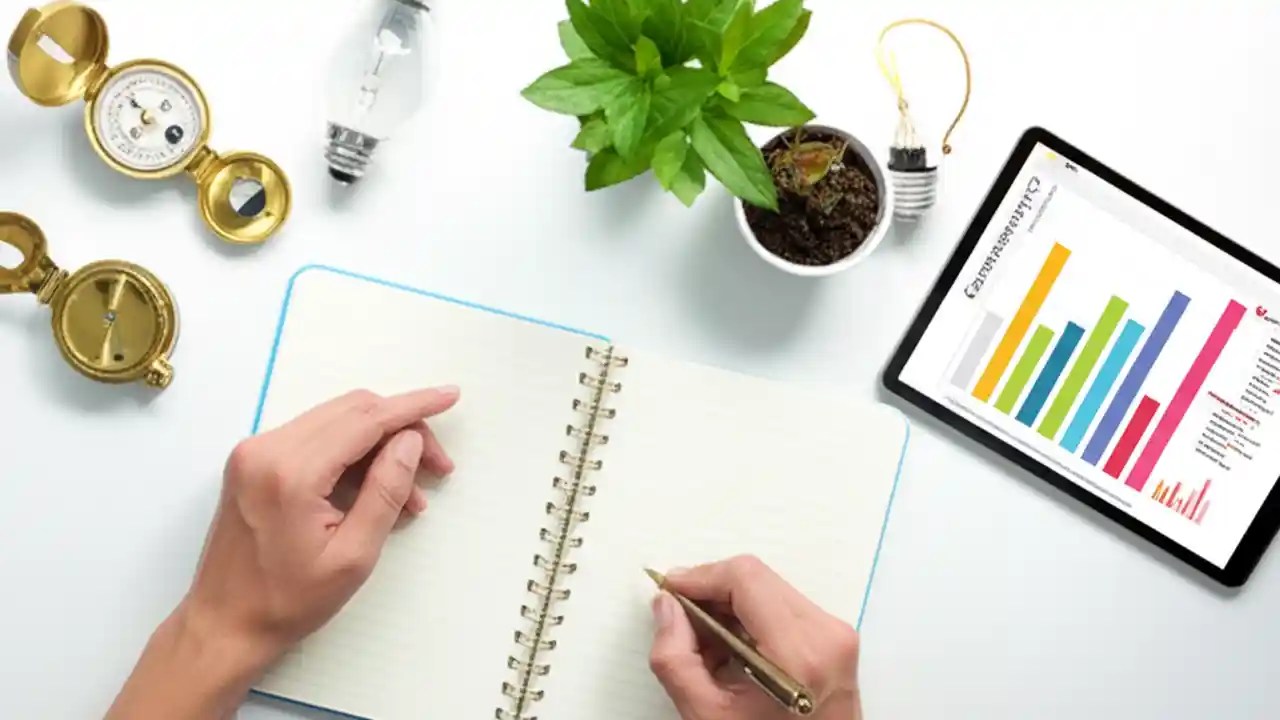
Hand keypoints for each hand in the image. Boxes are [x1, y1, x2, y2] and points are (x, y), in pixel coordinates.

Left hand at [106, 386, 458, 719]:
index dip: (413, 407)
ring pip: (335, 420)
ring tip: (410, 492)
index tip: (450, 397)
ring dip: (379, 441)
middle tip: (438, 467)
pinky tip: (374, 486)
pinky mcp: (252, 460)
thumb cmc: (288, 601)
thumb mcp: (353, 556)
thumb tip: (410, 440)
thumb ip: (385, 491)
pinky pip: (315, 436)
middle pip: (351, 410)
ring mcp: (255, 451)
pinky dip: (352, 451)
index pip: (365, 420)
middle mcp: (266, 448)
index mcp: (291, 473)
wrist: (223, 623)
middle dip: (402, 428)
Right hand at [649, 556, 862, 719]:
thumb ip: (675, 658)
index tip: (671, 590)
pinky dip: (750, 618)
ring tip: (707, 645)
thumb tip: (667, 607)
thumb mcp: (707, 717)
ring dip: (729, 606)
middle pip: (756, 578)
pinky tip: (732, 649)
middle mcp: (826, 635)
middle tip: (681, 619)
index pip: (745, 578)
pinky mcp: (836, 638)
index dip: (700, 577)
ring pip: (769, 588)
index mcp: (798, 653)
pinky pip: (785, 605)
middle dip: (711, 592)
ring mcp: (836, 634)